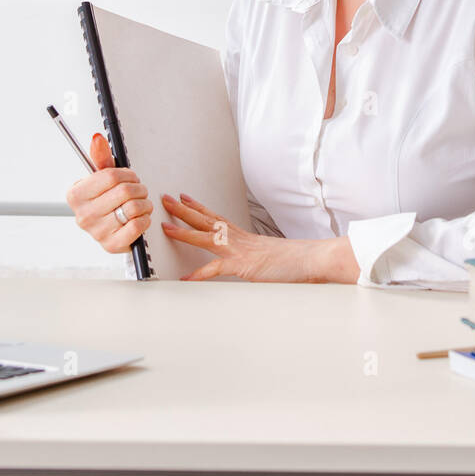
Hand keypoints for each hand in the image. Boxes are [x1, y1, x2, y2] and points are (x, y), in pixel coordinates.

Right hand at [65, 133, 152, 254]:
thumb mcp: (102, 178)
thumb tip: (97, 138)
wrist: (111, 230)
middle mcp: (83, 215)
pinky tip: (141, 217)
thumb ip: (101, 158)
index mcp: (76, 195)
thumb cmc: (107, 201)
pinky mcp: (112, 245)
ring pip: (133, 208)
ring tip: (141, 204)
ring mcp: (97, 232)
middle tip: (139, 190)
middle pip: (124, 191)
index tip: (130, 177)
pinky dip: (146, 218)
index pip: (111, 176)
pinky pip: (138, 225)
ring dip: (145, 203)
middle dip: (139, 188)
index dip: (128, 174)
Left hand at [161, 191, 333, 281]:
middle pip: (205, 220)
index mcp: (242, 235)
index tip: (184, 197)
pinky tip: (185, 278)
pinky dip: (199, 274)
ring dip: (184, 231)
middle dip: (183, 210)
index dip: (198, 207)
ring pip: (205, 237)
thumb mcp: (267, 255)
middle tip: (165, 199)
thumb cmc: (292, 259)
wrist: (309, 258)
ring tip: (166, 227)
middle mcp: (237, 238)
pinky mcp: (242, 265)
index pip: (215, 216)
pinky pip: (215, 269)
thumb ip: (254, 256)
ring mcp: (238, 250)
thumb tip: (250, 260)